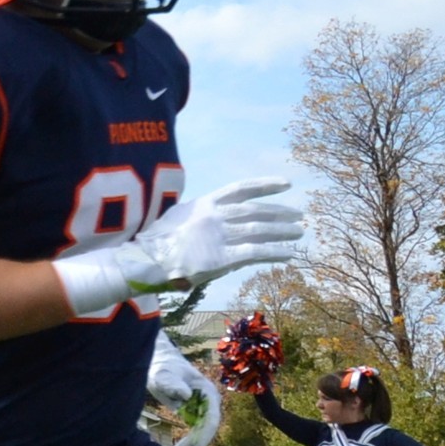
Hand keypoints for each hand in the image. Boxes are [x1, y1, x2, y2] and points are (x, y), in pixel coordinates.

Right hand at [129, 179, 303, 287]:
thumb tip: (213, 217)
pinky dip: (274, 252)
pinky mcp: (221, 258)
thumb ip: (200, 215)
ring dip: (282, 231)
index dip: (266, 185)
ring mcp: (219, 236)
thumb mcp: (179, 217)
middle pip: (256, 211)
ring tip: (299, 233)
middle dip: (280, 213)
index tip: (286, 184)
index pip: (242, 188)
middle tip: (299, 215)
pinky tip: (289, 254)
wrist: (146, 261)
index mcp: (205, 202)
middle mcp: (216, 215)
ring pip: (260, 230)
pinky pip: (255, 253)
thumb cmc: (157, 243)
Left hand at [146, 331, 220, 445]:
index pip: (211, 419)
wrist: (161, 364)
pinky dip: (188, 442)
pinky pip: (196, 432)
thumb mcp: (163, 375)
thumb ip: (172, 383)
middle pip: (208, 429)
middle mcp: (210, 402)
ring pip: (203, 433)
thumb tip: (186, 395)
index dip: (203, 436)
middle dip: (195, 445)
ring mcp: (204, 408)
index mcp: (207, 392)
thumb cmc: (162, 368)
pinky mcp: (195, 414)